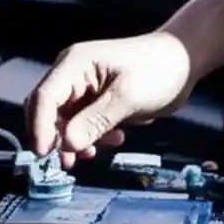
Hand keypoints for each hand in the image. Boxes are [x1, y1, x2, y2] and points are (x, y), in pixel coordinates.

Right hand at [26, 32, 191, 167]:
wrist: (184, 62)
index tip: (45, 154)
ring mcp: (82, 89)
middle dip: (56, 138)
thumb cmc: (159, 70)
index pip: (43, 97)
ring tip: (96, 152)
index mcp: (74, 64)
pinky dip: (91, 137)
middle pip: (47, 111)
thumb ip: (96, 121)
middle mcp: (71, 75)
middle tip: (70, 161)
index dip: (39, 127)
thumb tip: (67, 144)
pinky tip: (114, 139)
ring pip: (63, 123)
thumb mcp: (128, 97)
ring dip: (75, 141)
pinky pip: (81, 125)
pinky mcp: (94, 102)